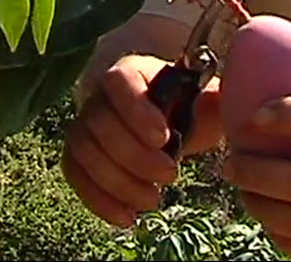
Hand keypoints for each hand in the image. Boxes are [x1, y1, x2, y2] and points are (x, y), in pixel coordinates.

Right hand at [62, 54, 222, 226]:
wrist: (174, 127)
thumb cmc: (190, 109)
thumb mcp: (207, 101)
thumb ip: (212, 99)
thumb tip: (215, 98)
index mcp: (130, 72)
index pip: (119, 81)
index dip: (136, 110)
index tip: (164, 138)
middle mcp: (100, 95)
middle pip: (100, 122)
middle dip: (134, 156)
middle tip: (170, 176)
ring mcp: (84, 125)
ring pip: (85, 151)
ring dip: (118, 182)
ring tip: (153, 201)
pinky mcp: (78, 155)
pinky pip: (75, 175)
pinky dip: (98, 199)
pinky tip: (126, 218)